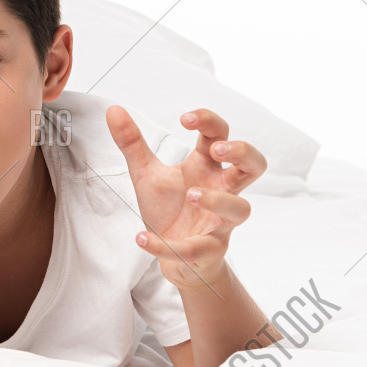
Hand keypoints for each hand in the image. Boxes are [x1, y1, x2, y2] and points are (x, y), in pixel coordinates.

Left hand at [106, 106, 265, 291]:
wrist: (174, 256)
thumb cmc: (170, 208)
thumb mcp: (146, 173)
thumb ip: (132, 143)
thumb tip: (113, 109)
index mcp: (206, 167)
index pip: (220, 135)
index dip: (209, 122)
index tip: (184, 118)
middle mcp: (221, 191)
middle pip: (254, 166)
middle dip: (243, 153)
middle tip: (217, 149)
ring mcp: (219, 221)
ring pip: (240, 209)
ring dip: (218, 200)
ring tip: (192, 194)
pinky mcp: (209, 250)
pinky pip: (197, 249)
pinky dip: (167, 246)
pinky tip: (142, 238)